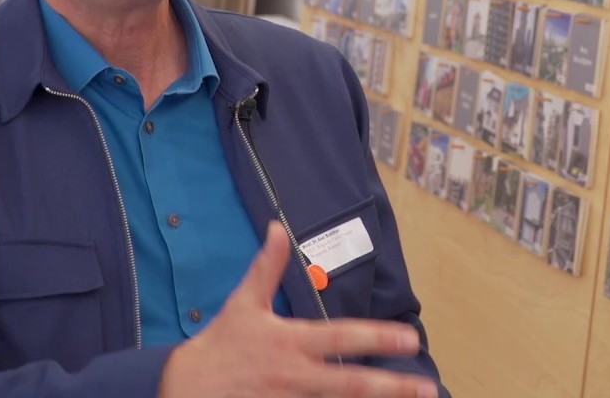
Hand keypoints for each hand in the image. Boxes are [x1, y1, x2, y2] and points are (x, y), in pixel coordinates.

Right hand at [158, 222, 438, 397]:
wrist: (183, 391)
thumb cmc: (221, 346)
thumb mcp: (243, 303)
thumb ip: (266, 267)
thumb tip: (277, 228)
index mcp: (289, 342)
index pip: (341, 338)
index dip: (376, 338)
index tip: (409, 339)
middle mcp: (295, 376)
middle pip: (350, 384)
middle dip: (391, 387)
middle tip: (427, 388)